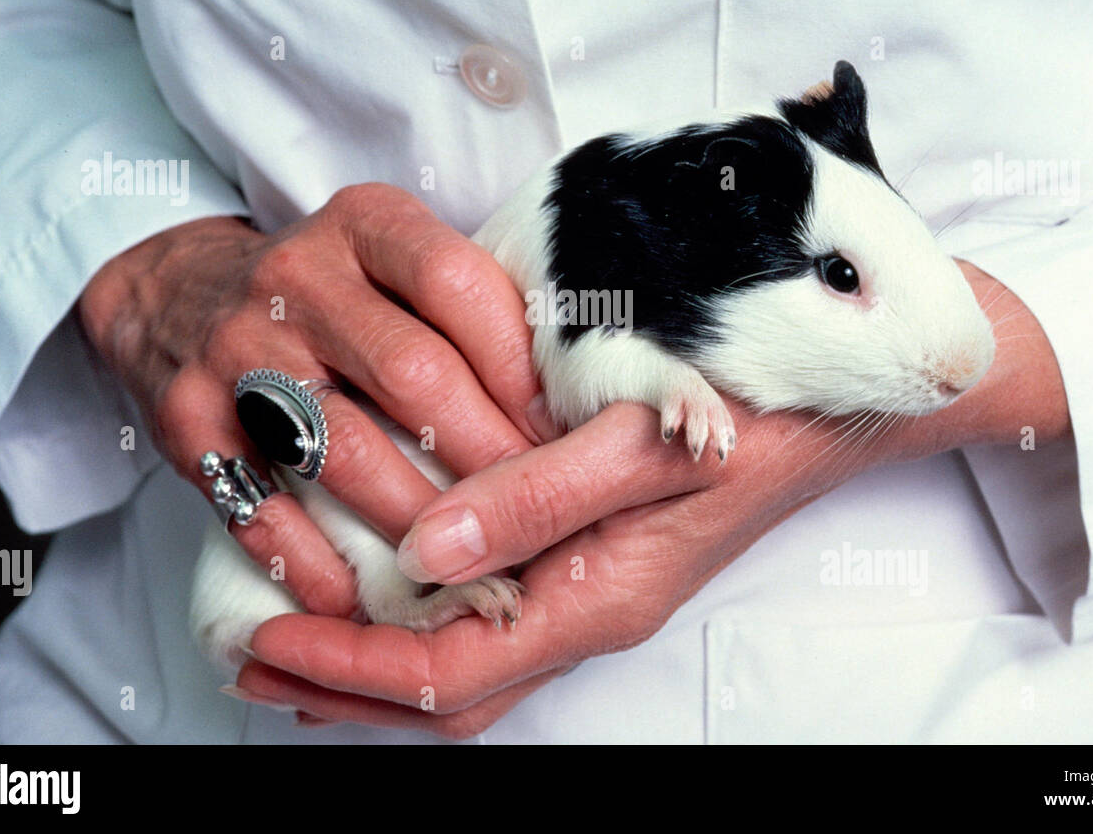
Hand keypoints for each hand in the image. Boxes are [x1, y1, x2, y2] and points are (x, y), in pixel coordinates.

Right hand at [77, 184, 550, 615]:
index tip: (561, 429)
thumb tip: (563, 403)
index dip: (518, 366)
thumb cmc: (327, 292)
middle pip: (413, 373)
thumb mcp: (391, 260)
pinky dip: (319, 564)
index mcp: (364, 224)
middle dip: (486, 454)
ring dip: (418, 518)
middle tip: (533, 509)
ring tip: (471, 561)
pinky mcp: (190, 423)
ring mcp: (236, 350)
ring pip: (344, 449)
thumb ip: (468, 306)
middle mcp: (296, 277)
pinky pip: (263, 507)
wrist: (176, 296)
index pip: (458, 283)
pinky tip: (364, 597)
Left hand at [233, 262, 1071, 735]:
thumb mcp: (647, 446)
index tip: (264, 638)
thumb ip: (536, 499)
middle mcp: (588, 608)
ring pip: (465, 657)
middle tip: (250, 653)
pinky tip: (386, 577)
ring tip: (293, 630)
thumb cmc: (759, 416)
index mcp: (596, 597)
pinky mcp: (593, 552)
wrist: (843, 403)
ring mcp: (592, 586)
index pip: (447, 670)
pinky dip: (422, 613)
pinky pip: (491, 612)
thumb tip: (425, 552)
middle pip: (446, 688)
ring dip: (375, 651)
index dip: (348, 663)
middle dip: (342, 679)